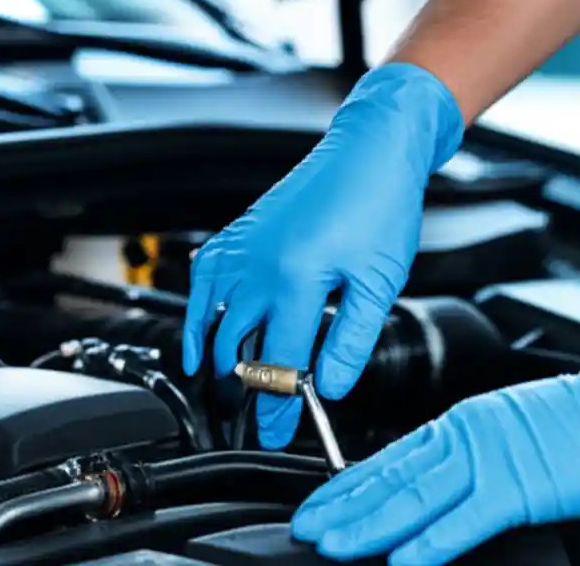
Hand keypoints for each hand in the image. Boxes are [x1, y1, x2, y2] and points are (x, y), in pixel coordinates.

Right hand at [182, 63, 463, 449]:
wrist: (371, 148)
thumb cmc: (380, 204)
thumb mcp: (379, 282)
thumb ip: (350, 341)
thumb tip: (329, 387)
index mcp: (295, 280)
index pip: (277, 362)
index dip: (278, 404)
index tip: (276, 431)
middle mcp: (258, 264)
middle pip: (234, 346)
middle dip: (244, 389)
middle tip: (256, 419)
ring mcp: (243, 246)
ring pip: (209, 315)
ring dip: (215, 354)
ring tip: (224, 384)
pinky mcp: (240, 232)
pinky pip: (204, 277)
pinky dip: (200, 308)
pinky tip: (205, 326)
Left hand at [290, 344, 579, 564]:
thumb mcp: (517, 431)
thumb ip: (479, 455)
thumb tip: (448, 487)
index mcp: (465, 423)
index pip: (392, 458)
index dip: (349, 484)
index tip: (318, 504)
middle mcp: (467, 435)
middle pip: (391, 477)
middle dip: (342, 507)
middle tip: (304, 528)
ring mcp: (491, 459)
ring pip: (415, 497)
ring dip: (368, 524)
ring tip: (331, 543)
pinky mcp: (522, 485)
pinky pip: (466, 519)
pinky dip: (431, 540)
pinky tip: (402, 559)